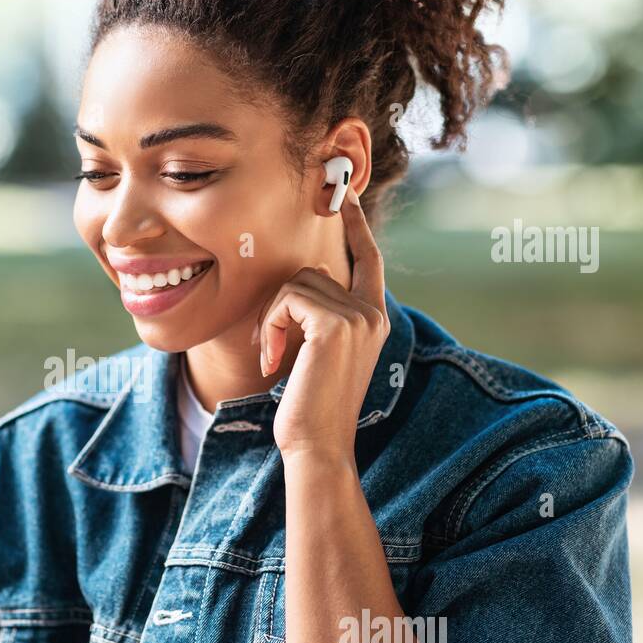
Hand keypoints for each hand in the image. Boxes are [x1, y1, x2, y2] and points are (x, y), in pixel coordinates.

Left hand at [257, 188, 390, 461]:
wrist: (317, 445)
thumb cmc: (310, 408)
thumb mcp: (319, 354)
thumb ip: (321, 317)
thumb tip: (303, 283)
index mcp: (373, 318)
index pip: (368, 259)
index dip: (355, 226)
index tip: (344, 197)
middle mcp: (372, 313)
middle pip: (313, 272)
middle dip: (280, 305)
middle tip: (269, 348)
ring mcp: (358, 317)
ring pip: (296, 284)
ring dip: (272, 319)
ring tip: (272, 357)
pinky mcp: (336, 324)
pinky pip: (287, 299)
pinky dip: (270, 325)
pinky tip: (270, 359)